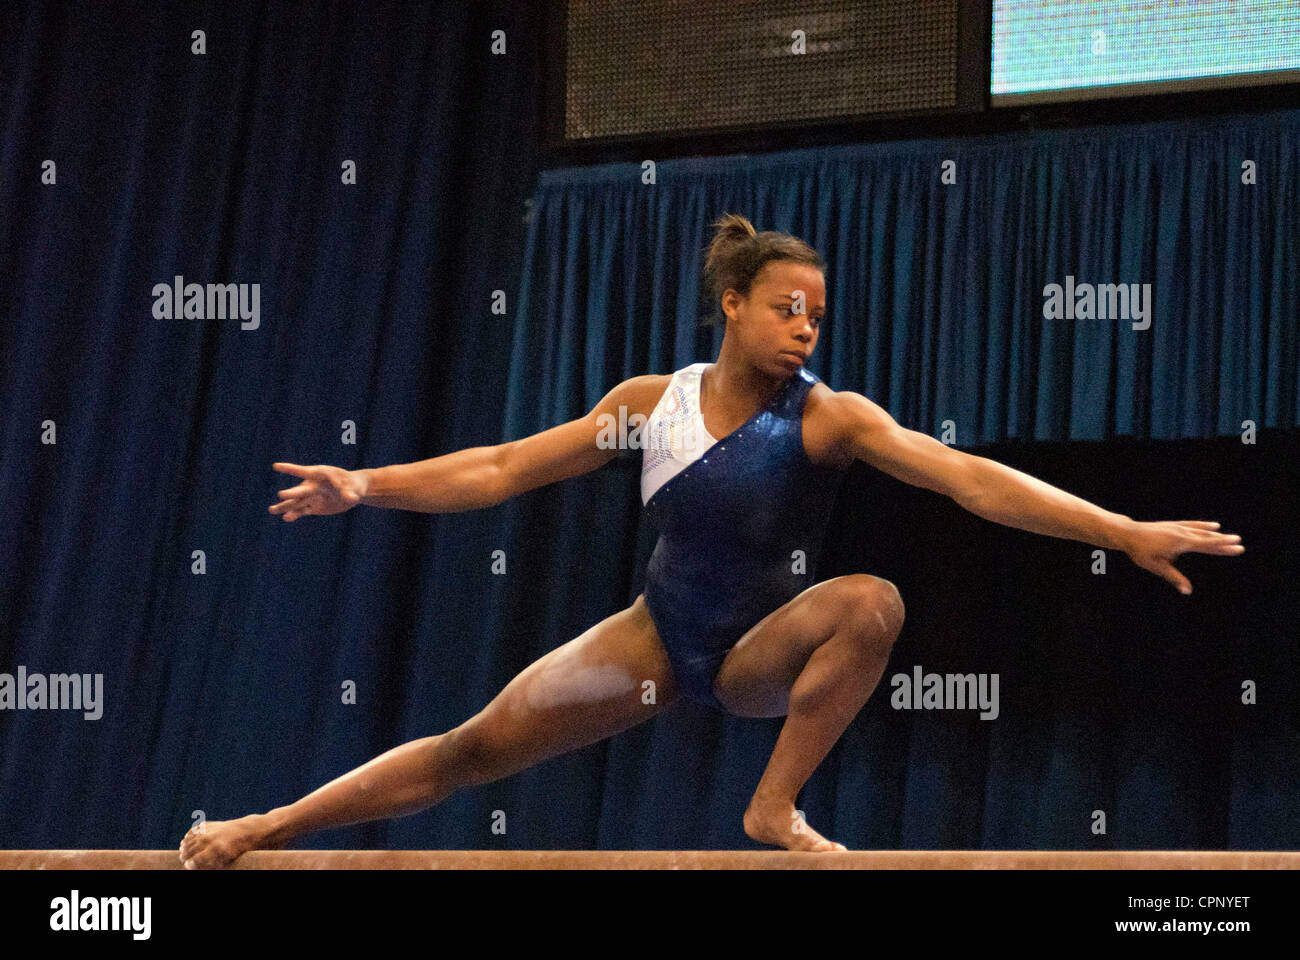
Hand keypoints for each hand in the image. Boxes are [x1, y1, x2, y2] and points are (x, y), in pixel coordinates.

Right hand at [268, 462, 367, 520]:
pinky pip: (302, 511)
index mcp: (320, 475)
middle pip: (300, 490)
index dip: (290, 468)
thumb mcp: (354, 488)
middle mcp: (312, 485)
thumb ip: (350, 492)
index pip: (304, 471)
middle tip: (281, 495)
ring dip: (285, 506)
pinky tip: (286, 518)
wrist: (353, 491)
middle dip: (292, 493)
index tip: (277, 466)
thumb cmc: (353, 484)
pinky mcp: (314, 507)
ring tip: (272, 510)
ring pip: (296, 502)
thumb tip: (351, 498)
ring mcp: (312, 496)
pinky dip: (295, 514)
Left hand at [1121, 520, 1243, 594]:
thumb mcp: (1156, 566)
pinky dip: (1203, 526)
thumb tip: (1187, 591)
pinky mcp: (1173, 525)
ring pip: (1201, 531)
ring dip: (1216, 534)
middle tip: (1240, 544)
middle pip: (1207, 538)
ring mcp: (1178, 527)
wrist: (1127, 533)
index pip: (1207, 545)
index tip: (1237, 546)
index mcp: (1181, 542)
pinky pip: (1192, 525)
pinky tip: (1212, 525)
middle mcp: (1182, 533)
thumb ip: (1174, 577)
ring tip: (1229, 536)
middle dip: (1223, 542)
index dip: (1222, 547)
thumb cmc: (1140, 552)